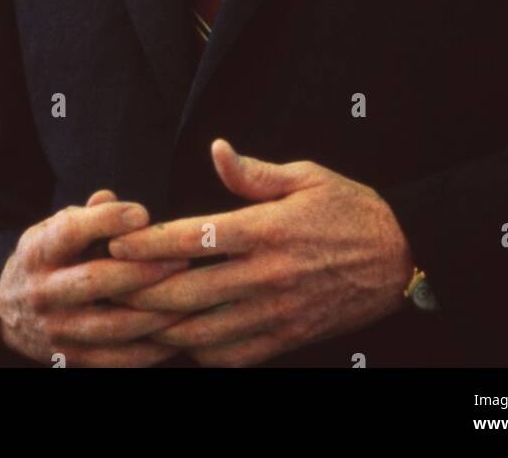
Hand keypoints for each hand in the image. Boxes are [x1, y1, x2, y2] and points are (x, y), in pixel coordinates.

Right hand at [0, 189, 188, 365]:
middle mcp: (43, 292)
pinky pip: (115, 360)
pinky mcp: (70, 359)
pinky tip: (176, 335)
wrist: (7, 311)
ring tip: (188, 301)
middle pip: (95, 281)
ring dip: (153, 315)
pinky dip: (149, 351)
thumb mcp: (54, 229)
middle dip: (142, 271)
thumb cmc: (47, 258)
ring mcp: (56, 329)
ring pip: (111, 326)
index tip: (144, 214)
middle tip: (181, 260)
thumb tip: (110, 197)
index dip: (107, 221)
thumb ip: (87, 215)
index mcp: (39, 251)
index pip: (70, 232)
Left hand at [107, 140, 412, 366]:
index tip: (118, 245)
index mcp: (267, 230)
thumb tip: (215, 151)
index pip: (195, 238)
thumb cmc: (350, 209)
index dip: (150, 244)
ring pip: (203, 331)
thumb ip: (254, 173)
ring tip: (132, 319)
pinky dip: (200, 352)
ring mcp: (276, 312)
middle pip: (188, 292)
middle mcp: (266, 275)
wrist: (399, 258)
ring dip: (163, 327)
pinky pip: (232, 356)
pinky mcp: (287, 338)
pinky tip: (181, 339)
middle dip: (141, 293)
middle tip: (108, 290)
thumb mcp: (306, 176)